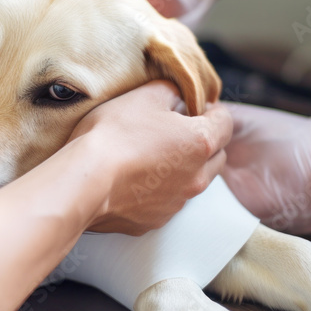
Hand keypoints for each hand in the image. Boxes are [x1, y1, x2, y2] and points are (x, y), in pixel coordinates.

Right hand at [69, 80, 231, 234]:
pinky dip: (159, 189)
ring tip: (153, 155)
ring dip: (184, 167)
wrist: (84, 182)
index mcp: (200, 142)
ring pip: (194, 180)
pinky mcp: (155, 221)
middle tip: (176, 129)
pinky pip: (167, 201)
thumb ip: (170, 89)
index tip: (193, 106)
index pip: (226, 122)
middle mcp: (197, 177)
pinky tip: (135, 178)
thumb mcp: (144, 96)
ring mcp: (177, 202)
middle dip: (203, 141)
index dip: (211, 109)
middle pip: (216, 155)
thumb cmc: (114, 134)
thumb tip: (178, 93)